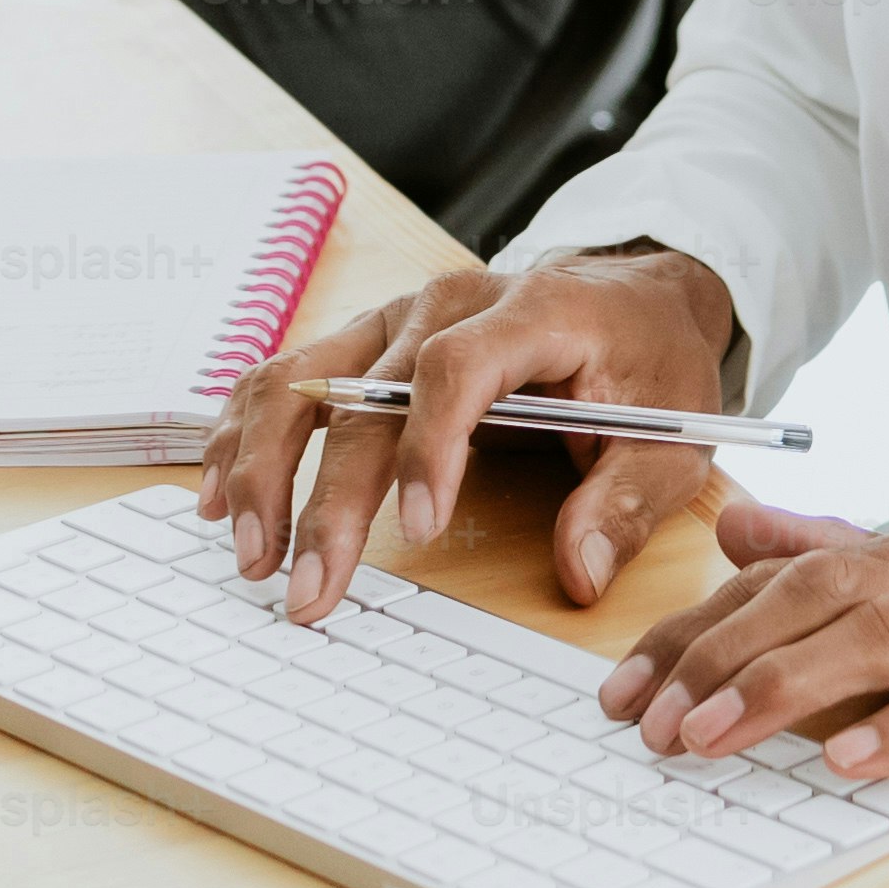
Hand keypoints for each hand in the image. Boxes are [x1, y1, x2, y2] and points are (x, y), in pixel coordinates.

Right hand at [199, 250, 738, 618]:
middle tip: (304, 588)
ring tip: (248, 553)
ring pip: (302, 377)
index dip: (430, 447)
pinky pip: (286, 375)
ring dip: (261, 465)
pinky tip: (214, 493)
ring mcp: (396, 318)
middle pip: (363, 390)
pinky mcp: (366, 342)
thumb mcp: (674, 436)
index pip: (460, 367)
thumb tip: (580, 572)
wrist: (634, 299)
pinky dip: (242, 432)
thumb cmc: (651, 365)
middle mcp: (447, 304)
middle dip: (325, 497)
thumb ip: (626, 500)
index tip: (418, 529)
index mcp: (534, 310)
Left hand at [599, 503, 888, 831]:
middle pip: (818, 600)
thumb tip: (746, 530)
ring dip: (783, 690)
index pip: (791, 578)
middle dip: (717, 658)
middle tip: (641, 723)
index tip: (625, 687)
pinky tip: (849, 763)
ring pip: (882, 641)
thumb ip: (853, 557)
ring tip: (708, 741)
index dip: (701, 630)